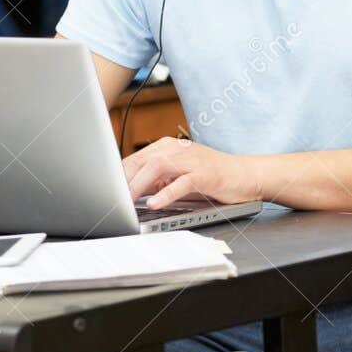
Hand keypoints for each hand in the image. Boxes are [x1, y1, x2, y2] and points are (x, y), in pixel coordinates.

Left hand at [122, 137, 258, 209]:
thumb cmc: (212, 177)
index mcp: (168, 147)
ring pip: (157, 167)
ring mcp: (191, 160)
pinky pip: (181, 183)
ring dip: (139, 185)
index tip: (105, 191)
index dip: (118, 175)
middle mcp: (177, 149)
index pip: (135, 159)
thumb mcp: (178, 176)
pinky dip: (165, 193)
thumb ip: (156, 181)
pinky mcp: (205, 174)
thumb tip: (130, 191)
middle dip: (123, 180)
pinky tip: (154, 203)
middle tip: (110, 198)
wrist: (246, 175)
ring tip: (126, 200)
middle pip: (142, 161)